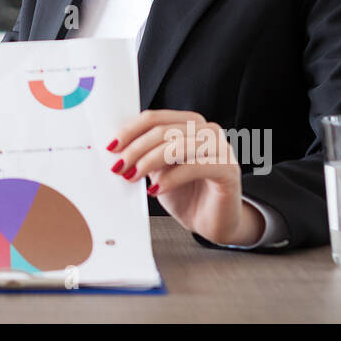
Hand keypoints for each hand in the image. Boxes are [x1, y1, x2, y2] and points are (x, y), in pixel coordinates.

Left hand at [106, 109, 264, 246]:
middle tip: (119, 166)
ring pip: (178, 145)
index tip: (112, 146)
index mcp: (190, 123)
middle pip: (164, 130)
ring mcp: (221, 147)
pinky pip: (194, 166)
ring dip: (149, 162)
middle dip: (136, 148)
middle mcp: (208, 130)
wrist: (212, 222)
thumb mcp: (159, 170)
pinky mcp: (228, 169)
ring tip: (133, 177)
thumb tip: (117, 147)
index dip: (131, 131)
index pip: (155, 118)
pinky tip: (155, 190)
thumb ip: (145, 154)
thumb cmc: (185, 194)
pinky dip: (171, 178)